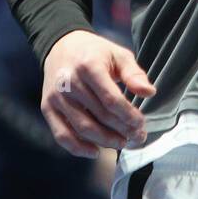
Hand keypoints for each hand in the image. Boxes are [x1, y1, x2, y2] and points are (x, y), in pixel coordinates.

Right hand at [41, 30, 154, 158]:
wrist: (61, 47)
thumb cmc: (96, 53)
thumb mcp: (118, 55)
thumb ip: (134, 74)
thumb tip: (150, 93)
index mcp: (89, 66)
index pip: (111, 99)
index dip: (128, 115)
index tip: (141, 123)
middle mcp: (69, 82)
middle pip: (100, 115)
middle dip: (122, 130)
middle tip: (138, 136)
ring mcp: (56, 97)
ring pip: (83, 128)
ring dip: (105, 141)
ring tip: (122, 143)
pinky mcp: (48, 108)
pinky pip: (62, 135)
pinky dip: (78, 148)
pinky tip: (96, 151)